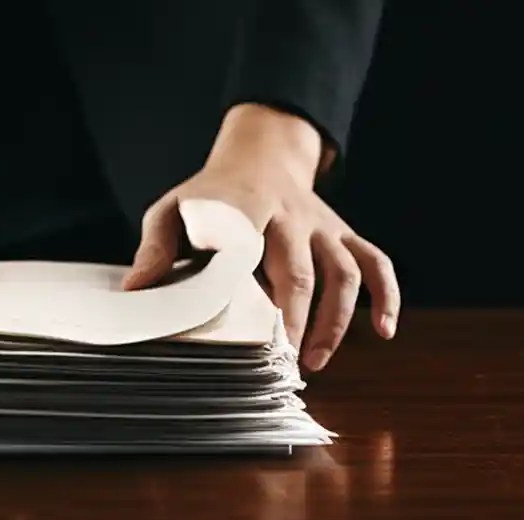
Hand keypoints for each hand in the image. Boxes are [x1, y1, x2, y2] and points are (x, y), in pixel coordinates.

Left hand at [124, 104, 399, 371]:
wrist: (261, 153)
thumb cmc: (209, 196)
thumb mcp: (172, 210)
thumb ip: (155, 248)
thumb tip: (137, 291)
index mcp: (243, 210)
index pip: (248, 249)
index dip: (247, 289)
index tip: (242, 331)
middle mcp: (290, 217)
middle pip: (298, 270)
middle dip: (293, 320)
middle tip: (280, 362)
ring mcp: (322, 225)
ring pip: (342, 272)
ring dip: (333, 320)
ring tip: (313, 362)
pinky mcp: (342, 234)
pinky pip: (375, 262)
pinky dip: (386, 295)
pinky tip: (385, 330)